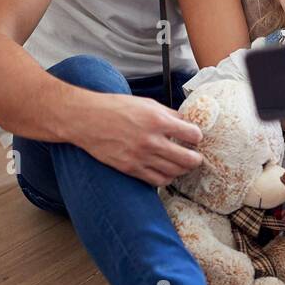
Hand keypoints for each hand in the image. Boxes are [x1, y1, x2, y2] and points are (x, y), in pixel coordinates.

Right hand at [77, 93, 203, 186]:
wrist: (87, 119)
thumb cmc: (115, 108)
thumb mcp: (147, 104)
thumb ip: (168, 114)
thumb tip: (186, 123)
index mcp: (158, 121)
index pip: (193, 135)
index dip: (197, 137)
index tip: (195, 137)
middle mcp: (152, 141)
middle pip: (188, 159)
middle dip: (196, 158)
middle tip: (196, 156)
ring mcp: (141, 157)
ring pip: (175, 172)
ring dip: (183, 169)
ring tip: (183, 164)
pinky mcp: (131, 168)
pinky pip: (158, 180)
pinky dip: (167, 178)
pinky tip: (167, 171)